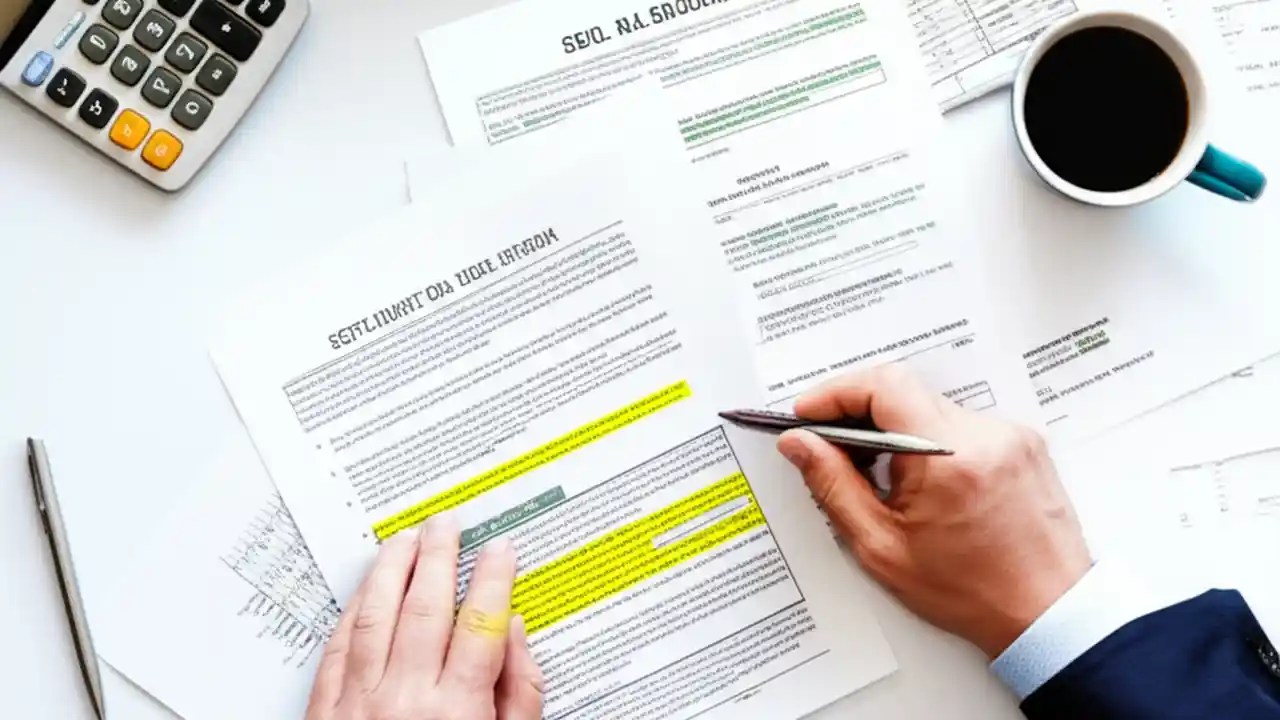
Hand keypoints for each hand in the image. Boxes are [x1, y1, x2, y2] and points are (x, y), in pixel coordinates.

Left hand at [306, 516, 543, 719]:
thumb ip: (519, 693)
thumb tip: (513, 633)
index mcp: (458, 710)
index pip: (479, 623)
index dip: (492, 579)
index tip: (501, 551)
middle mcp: (405, 700)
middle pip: (425, 607)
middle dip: (439, 556)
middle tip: (448, 524)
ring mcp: (359, 703)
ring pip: (375, 616)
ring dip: (391, 569)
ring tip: (404, 540)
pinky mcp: (325, 712)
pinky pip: (337, 646)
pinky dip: (353, 611)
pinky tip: (364, 591)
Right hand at [776, 365, 1090, 657]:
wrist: (1047, 613)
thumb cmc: (969, 592)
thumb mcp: (883, 546)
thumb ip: (834, 486)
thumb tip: (799, 444)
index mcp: (947, 456)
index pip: (883, 385)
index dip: (837, 392)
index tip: (810, 414)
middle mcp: (984, 434)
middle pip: (905, 393)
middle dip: (861, 415)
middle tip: (835, 453)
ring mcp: (1010, 435)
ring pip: (931, 410)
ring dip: (898, 432)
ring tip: (885, 481)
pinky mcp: (1024, 443)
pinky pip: (961, 425)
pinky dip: (932, 443)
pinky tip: (925, 485)